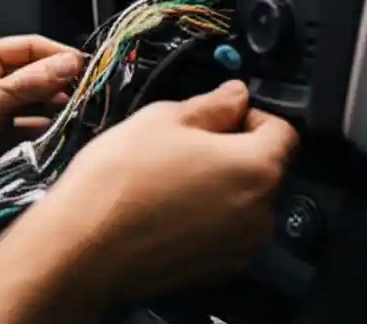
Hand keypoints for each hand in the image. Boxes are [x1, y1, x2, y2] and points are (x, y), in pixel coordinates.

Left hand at [0, 35, 82, 205]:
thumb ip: (30, 83)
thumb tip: (72, 62)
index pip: (30, 48)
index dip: (59, 55)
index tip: (91, 69)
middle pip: (37, 77)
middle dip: (63, 86)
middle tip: (95, 99)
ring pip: (37, 107)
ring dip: (58, 112)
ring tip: (87, 120)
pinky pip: (30, 133)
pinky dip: (47, 135)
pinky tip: (67, 139)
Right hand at [38, 80, 297, 301]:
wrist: (82, 247)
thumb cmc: (120, 180)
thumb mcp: (162, 119)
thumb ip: (213, 104)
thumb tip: (237, 95)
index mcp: (256, 167)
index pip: (283, 131)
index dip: (253, 116)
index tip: (221, 114)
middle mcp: (259, 213)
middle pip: (265, 169)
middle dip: (235, 152)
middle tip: (187, 145)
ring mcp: (239, 247)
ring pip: (244, 203)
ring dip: (221, 187)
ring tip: (171, 179)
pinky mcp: (216, 271)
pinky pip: (225, 233)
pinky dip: (207, 219)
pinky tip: (167, 210)